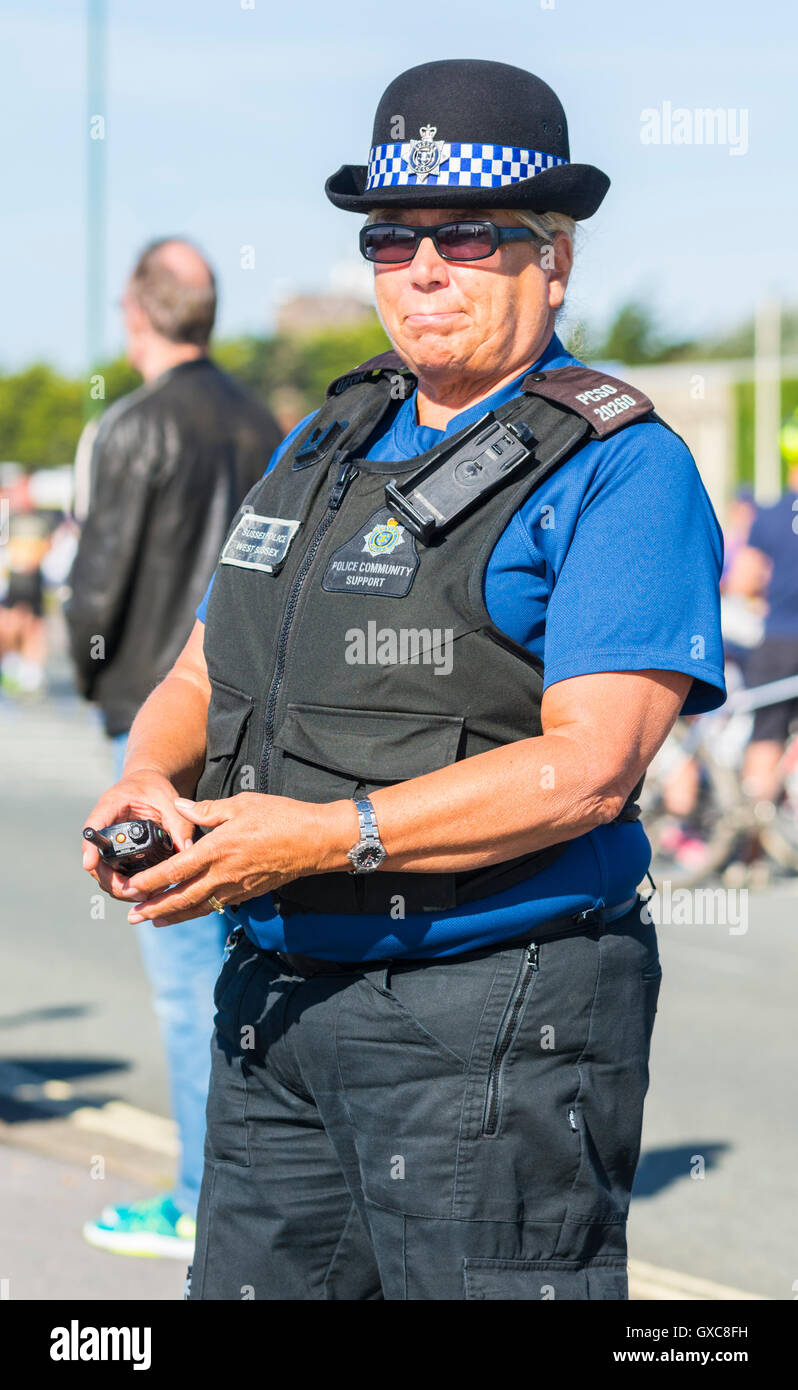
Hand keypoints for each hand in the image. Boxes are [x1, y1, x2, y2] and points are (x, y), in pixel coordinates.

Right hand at [82, 770, 197, 899]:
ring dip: (119, 887)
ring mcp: (107, 840)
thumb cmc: (155, 788)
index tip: (89, 864)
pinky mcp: (115, 851)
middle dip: (111, 879)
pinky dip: (125, 884)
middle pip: (96, 857)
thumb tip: (187, 849)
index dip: (91, 846)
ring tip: (144, 896)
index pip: (95, 825)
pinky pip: (114, 872)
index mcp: (112, 804)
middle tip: (134, 892)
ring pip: (103, 870)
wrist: (147, 785)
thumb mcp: (170, 800)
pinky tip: (144, 891)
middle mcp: (104, 824)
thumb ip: (179, 822)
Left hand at [119, 792, 353, 926]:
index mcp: (217, 849)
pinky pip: (218, 905)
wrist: (316, 841)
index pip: (175, 870)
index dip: (150, 881)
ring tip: (153, 921)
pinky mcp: (249, 892)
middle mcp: (223, 874)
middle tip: (132, 916)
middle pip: (181, 898)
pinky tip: (189, 911)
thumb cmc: (281, 817)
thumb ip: (206, 809)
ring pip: (199, 907)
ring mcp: (237, 887)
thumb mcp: (241, 804)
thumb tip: (179, 805)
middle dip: (154, 908)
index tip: (131, 888)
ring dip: (173, 916)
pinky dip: (198, 911)